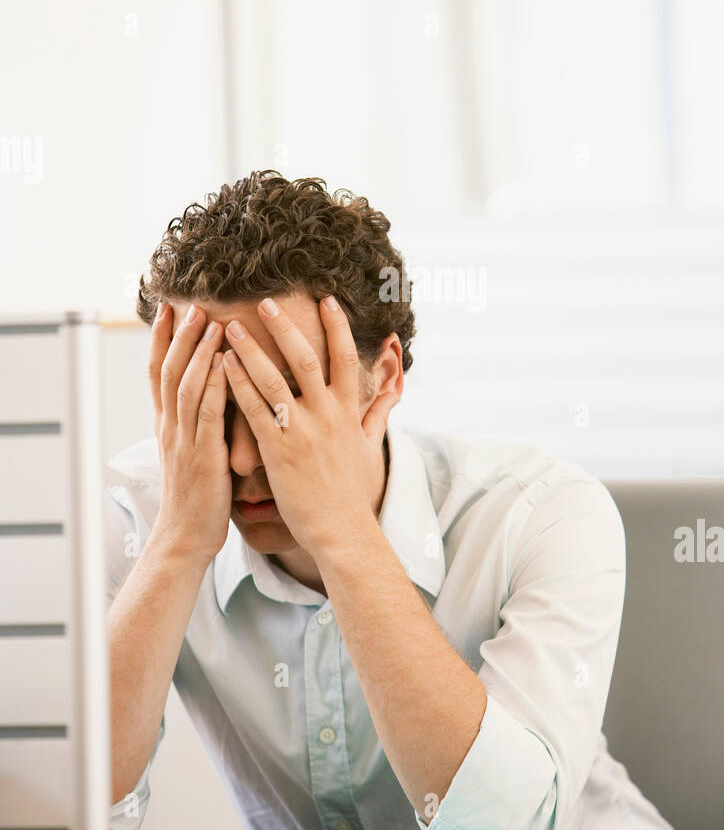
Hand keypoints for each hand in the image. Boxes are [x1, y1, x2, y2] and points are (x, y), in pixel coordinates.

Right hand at [148, 302, 231, 565]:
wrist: (186, 538)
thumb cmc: (199, 499)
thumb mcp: (197, 454)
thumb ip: (203, 425)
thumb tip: (218, 398)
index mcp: (169, 426)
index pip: (159, 373)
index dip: (162, 339)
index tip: (168, 309)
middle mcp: (171, 428)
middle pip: (168, 370)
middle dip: (179, 335)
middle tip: (190, 302)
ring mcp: (184, 440)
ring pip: (184, 385)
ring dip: (197, 351)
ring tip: (209, 320)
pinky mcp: (202, 455)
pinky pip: (206, 412)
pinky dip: (213, 383)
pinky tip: (223, 361)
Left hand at [222, 296, 398, 556]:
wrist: (343, 531)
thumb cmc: (352, 491)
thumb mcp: (369, 445)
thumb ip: (377, 411)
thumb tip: (394, 387)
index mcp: (347, 411)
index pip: (344, 358)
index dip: (337, 326)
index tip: (325, 299)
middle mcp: (326, 415)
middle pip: (305, 359)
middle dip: (285, 327)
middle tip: (265, 302)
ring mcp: (301, 432)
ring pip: (273, 379)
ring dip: (250, 350)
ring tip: (229, 328)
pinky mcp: (278, 451)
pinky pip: (253, 411)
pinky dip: (237, 385)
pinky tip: (223, 367)